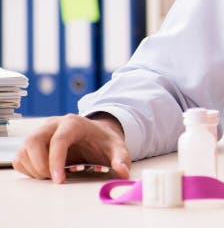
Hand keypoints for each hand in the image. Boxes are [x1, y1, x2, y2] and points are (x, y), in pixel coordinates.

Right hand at [12, 113, 129, 183]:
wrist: (94, 134)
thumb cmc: (102, 141)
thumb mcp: (116, 147)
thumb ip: (121, 158)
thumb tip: (123, 172)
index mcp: (74, 123)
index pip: (59, 139)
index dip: (56, 161)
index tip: (59, 180)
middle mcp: (53, 124)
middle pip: (34, 141)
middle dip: (41, 164)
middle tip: (56, 178)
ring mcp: (40, 132)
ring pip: (24, 149)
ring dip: (34, 168)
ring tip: (53, 175)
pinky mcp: (32, 143)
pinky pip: (20, 157)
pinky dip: (28, 169)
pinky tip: (45, 173)